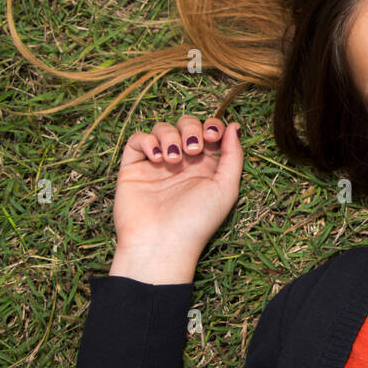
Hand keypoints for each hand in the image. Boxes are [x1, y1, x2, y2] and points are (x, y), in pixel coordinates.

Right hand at [111, 115, 243, 283]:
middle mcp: (183, 162)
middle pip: (186, 123)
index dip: (212, 125)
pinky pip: (137, 140)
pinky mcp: (134, 167)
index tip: (212, 136)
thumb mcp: (226, 188)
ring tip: (173, 159)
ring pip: (162, 128)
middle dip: (191, 128)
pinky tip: (157, 159)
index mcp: (206, 165)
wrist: (161, 243)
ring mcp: (157, 163)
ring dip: (170, 136)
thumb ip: (233, 155)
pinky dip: (148, 141)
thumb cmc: (197, 221)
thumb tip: (234, 125)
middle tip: (193, 150)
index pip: (209, 131)